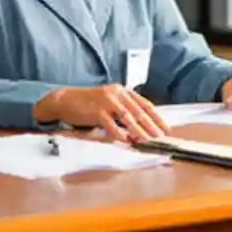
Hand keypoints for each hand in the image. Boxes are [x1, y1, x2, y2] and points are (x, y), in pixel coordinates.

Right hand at [33, 85, 169, 142]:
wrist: (65, 100)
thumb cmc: (89, 103)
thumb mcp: (109, 101)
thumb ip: (124, 109)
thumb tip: (141, 124)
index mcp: (122, 90)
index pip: (145, 104)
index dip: (157, 116)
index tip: (165, 127)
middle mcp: (117, 93)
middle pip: (139, 111)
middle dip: (151, 125)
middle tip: (160, 136)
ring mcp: (107, 101)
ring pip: (127, 118)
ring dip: (138, 130)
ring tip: (147, 140)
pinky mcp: (96, 111)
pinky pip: (111, 124)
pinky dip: (119, 133)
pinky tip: (126, 140)